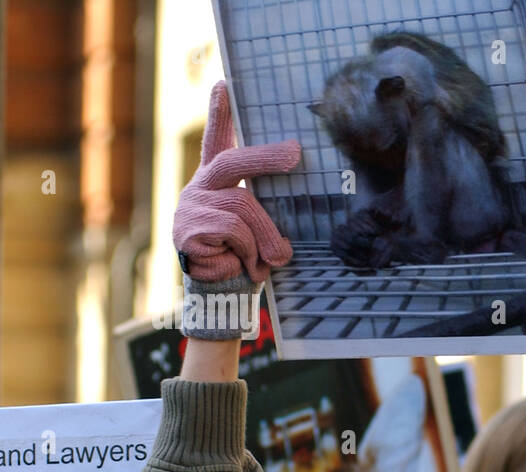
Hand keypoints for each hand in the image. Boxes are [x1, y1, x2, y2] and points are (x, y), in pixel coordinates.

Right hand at [173, 81, 300, 283]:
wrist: (220, 292)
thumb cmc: (244, 256)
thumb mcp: (259, 231)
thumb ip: (267, 218)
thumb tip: (285, 239)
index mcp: (218, 183)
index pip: (217, 143)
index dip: (220, 114)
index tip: (223, 84)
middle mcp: (201, 187)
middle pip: (233, 162)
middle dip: (266, 156)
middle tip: (296, 152)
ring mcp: (191, 205)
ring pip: (243, 206)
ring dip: (265, 236)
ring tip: (270, 259)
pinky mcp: (187, 228)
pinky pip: (234, 231)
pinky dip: (249, 251)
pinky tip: (243, 265)